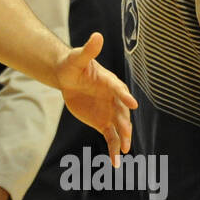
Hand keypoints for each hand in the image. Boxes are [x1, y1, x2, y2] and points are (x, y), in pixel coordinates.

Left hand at [55, 32, 135, 165]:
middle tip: (126, 136)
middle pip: (122, 113)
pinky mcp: (103, 122)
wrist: (67, 77)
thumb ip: (88, 50)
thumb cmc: (73, 64)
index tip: (131, 103)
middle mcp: (114, 99)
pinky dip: (113, 150)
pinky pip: (110, 137)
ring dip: (121, 139)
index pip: (118, 89)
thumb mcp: (77, 57)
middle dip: (124, 124)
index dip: (124, 95)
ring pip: (119, 128)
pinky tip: (115, 163)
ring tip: (123, 151)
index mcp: (109, 82)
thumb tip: (97, 35)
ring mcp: (110, 112)